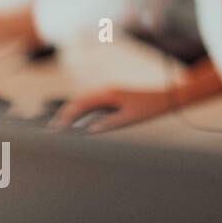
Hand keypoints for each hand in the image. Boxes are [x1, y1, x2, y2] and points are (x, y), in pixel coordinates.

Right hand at [48, 87, 173, 133]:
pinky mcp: (114, 96)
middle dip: (65, 114)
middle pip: (79, 101)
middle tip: (53, 130)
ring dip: (74, 112)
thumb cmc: (150, 108)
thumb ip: (108, 124)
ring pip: (85, 101)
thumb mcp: (129, 119)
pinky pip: (93, 103)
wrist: (168, 97)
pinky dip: (83, 111)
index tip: (56, 130)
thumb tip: (89, 130)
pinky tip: (80, 121)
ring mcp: (110, 93)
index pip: (80, 105)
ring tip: (62, 127)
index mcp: (108, 95)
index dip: (66, 117)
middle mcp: (107, 91)